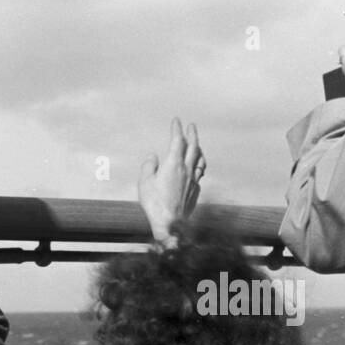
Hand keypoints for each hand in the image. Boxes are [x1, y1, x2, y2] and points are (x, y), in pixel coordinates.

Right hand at [138, 117, 204, 245]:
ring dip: (198, 148)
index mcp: (173, 164)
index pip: (177, 140)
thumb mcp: (144, 183)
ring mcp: (194, 179)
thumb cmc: (155, 204)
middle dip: (192, 134)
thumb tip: (153, 156)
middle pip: (193, 146)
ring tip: (197, 144)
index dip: (177, 129)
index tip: (176, 120)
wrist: (170, 223)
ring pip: (200, 158)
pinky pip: (199, 172)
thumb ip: (148, 166)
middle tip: (191, 126)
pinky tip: (197, 167)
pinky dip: (198, 165)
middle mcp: (186, 168)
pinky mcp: (195, 190)